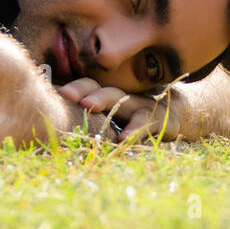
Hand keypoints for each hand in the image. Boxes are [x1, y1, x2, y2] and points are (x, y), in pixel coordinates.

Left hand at [56, 77, 181, 142]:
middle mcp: (123, 98)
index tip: (53, 92)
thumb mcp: (114, 120)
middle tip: (67, 95)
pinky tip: (123, 140)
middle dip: (83, 90)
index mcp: (108, 97)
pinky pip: (144, 124)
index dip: (72, 87)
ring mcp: (141, 106)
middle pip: (100, 88)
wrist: (177, 118)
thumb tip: (52, 130)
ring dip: (104, 100)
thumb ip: (90, 120)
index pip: (87, 87)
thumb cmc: (136, 122)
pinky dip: (134, 132)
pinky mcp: (159, 120)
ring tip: (88, 106)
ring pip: (121, 100)